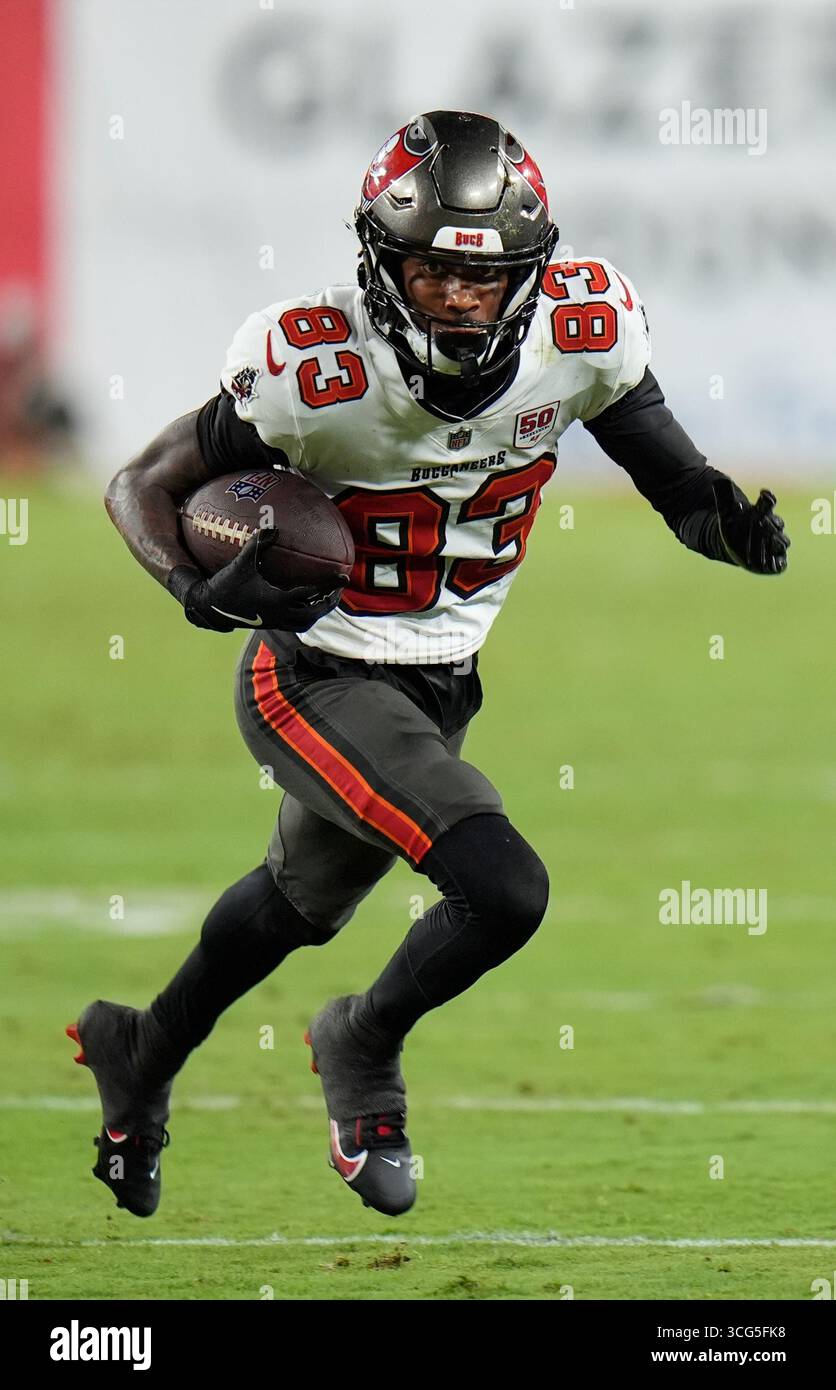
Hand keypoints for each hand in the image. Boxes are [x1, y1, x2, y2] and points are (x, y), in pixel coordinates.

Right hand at [183, 528, 343, 631]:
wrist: (210, 607)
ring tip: (326, 599)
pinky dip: (305, 615)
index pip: (310, 593)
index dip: (329, 585)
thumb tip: (273, 526)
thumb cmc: (226, 584)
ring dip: (318, 612)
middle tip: (339, 589)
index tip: (344, 576)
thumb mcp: (242, 562)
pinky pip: (295, 623)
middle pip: (314, 614)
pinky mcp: (270, 624)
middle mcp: (279, 615)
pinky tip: (304, 602)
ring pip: (306, 623)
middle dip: (329, 602)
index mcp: (277, 601)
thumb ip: (258, 544)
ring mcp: (275, 622)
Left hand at [711, 478, 789, 574]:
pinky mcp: (774, 562)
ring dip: (778, 542)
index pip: (767, 503)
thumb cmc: (733, 525)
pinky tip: (776, 565)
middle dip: (772, 524)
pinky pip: (781, 563)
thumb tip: (718, 480)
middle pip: (777, 524)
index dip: (767, 499)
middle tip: (763, 523)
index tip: (763, 493)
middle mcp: (771, 529)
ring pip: (782, 542)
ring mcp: (774, 545)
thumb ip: (724, 497)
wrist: (733, 544)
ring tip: (772, 541)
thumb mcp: (726, 512)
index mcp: (761, 514)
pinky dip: (779, 564)